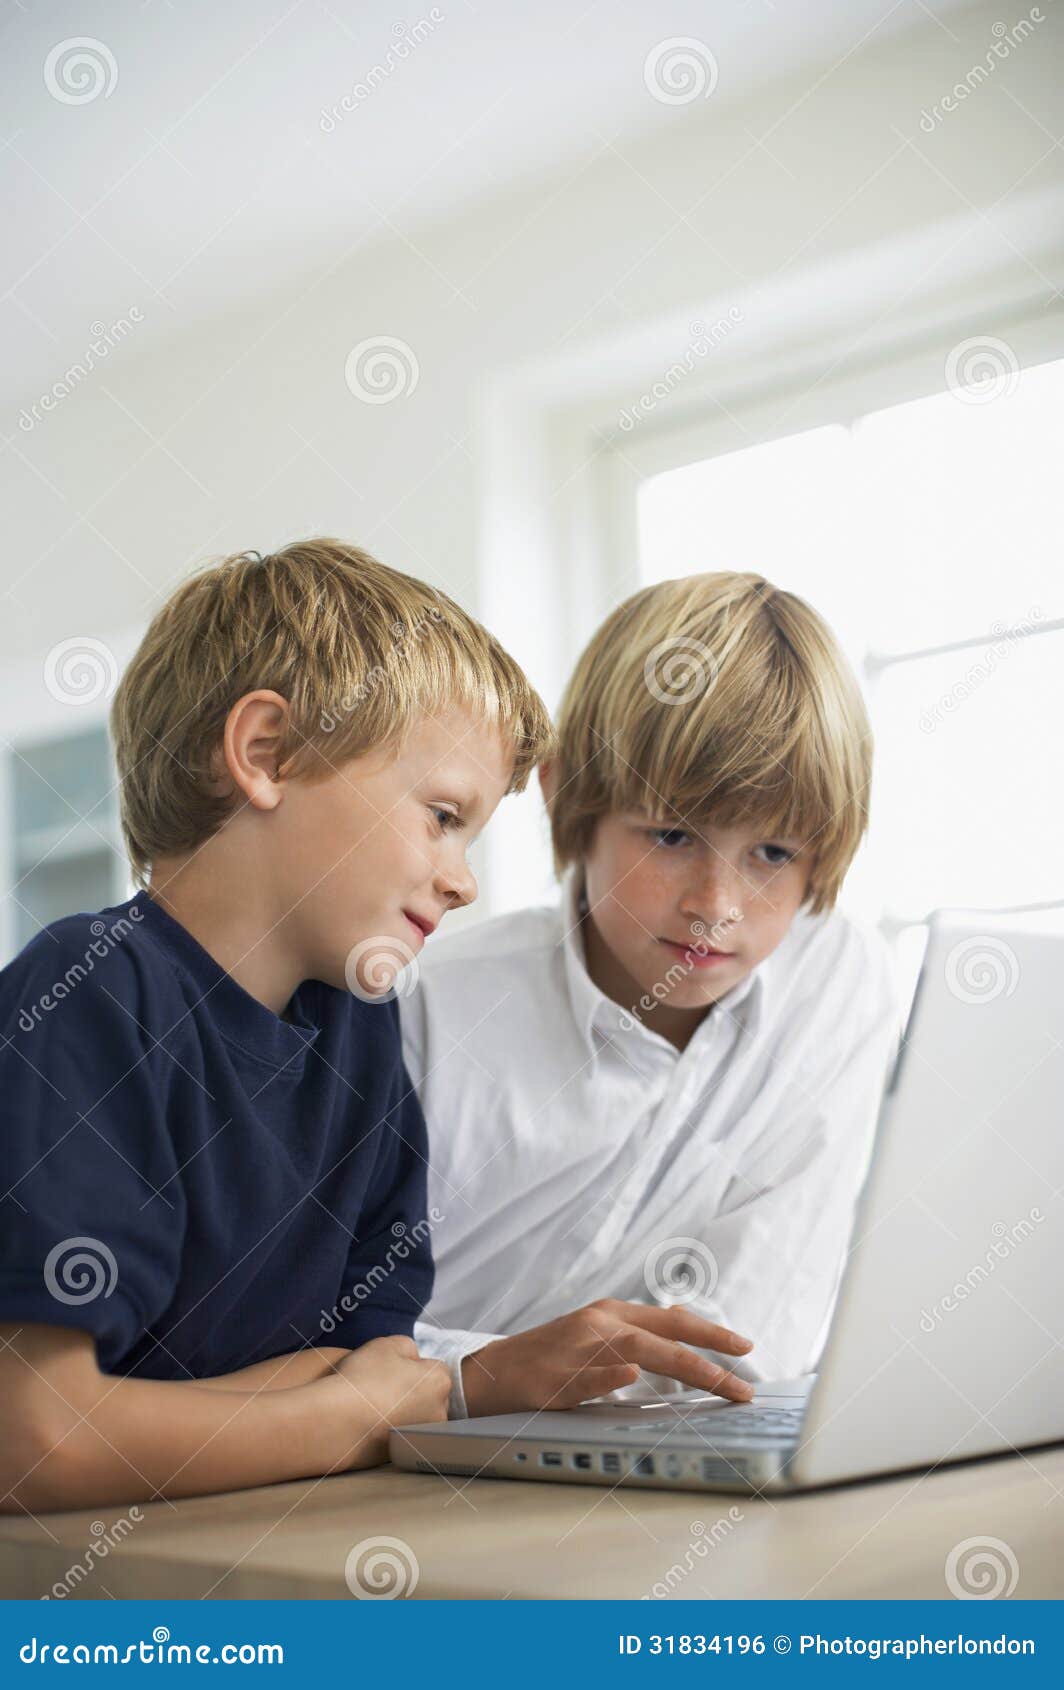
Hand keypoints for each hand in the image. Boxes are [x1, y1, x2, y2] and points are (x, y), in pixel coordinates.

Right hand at [331, 1335, 450, 1465]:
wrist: (338, 1422)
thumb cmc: (363, 1378)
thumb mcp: (387, 1344)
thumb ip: (408, 1347)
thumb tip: (413, 1360)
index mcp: (439, 1381)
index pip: (433, 1368)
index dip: (410, 1365)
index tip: (389, 1368)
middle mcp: (439, 1412)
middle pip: (428, 1394)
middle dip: (411, 1389)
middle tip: (381, 1385)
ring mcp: (423, 1436)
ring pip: (416, 1415)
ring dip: (402, 1410)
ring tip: (374, 1404)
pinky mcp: (405, 1454)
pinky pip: (402, 1435)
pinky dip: (391, 1428)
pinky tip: (371, 1422)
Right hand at [461, 1300, 754, 1417]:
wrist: (491, 1372)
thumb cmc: (548, 1357)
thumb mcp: (595, 1335)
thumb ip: (634, 1336)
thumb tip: (681, 1334)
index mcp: (611, 1314)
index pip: (671, 1321)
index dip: (710, 1333)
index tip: (745, 1347)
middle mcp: (599, 1325)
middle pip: (664, 1337)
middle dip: (711, 1358)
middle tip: (746, 1381)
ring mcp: (576, 1350)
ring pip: (636, 1353)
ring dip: (684, 1368)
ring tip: (719, 1382)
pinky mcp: (554, 1379)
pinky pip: (585, 1377)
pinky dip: (607, 1376)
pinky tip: (627, 1375)